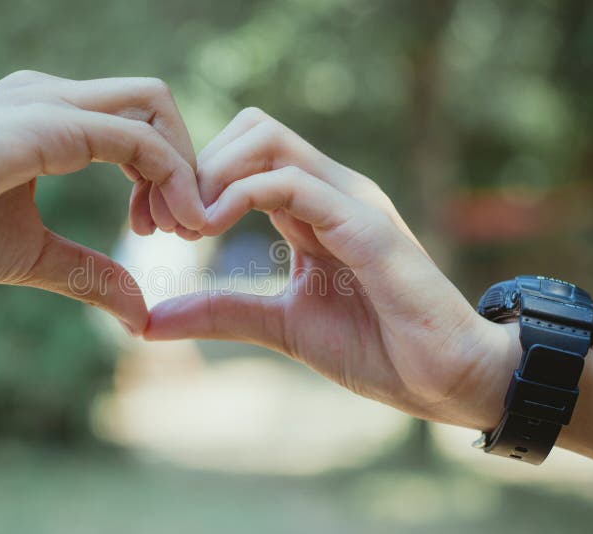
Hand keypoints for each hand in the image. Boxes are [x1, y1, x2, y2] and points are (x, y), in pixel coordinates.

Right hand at [0, 71, 206, 333]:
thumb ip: (89, 274)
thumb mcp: (32, 256)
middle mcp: (51, 97)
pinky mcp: (40, 124)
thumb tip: (140, 314)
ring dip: (183, 170)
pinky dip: (166, 176)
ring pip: (153, 108)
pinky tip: (163, 225)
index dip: (166, 174)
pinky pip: (131, 137)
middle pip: (155, 104)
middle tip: (183, 227)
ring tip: (179, 230)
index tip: (158, 230)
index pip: (138, 122)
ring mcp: (45, 102)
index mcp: (50, 118)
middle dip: (187, 163)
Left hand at [145, 108, 521, 428]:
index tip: (158, 225)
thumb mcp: (280, 325)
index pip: (243, 152)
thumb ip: (220, 313)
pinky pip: (293, 183)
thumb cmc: (374, 347)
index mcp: (311, 205)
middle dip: (196, 165)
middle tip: (167, 222)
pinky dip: (239, 195)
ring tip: (188, 228)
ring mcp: (350, 200)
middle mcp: (330, 189)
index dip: (193, 178)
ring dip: (212, 174)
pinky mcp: (366, 224)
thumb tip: (150, 321)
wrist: (442, 378)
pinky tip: (213, 228)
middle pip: (251, 127)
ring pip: (266, 139)